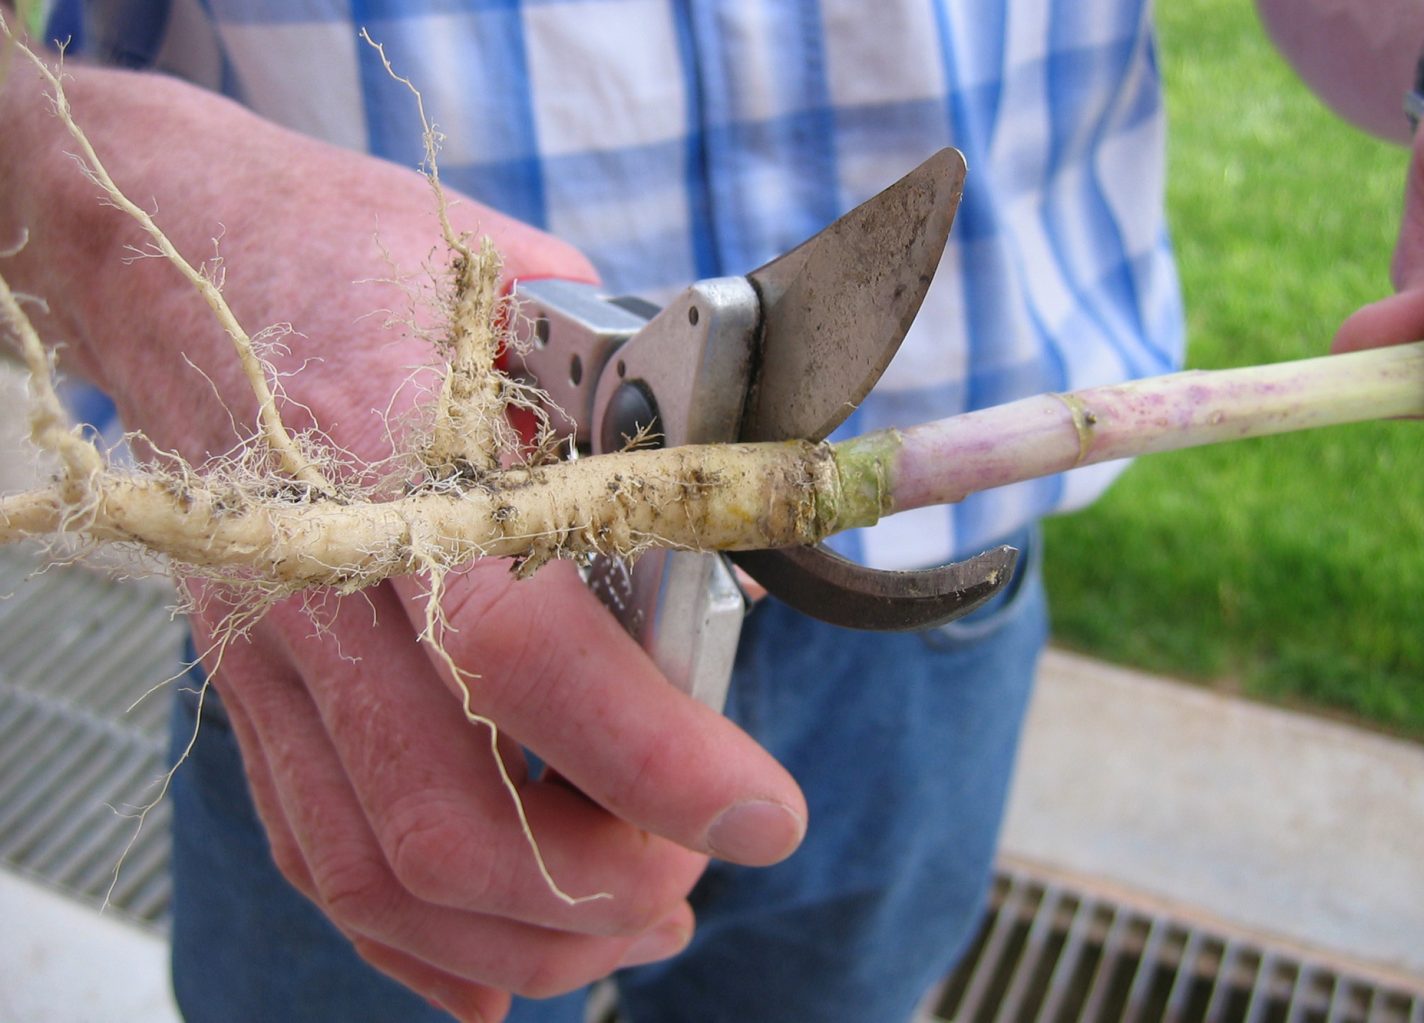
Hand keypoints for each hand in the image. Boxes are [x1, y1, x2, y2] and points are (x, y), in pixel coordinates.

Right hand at [1, 65, 805, 1018]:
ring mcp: (271, 647)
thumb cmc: (369, 261)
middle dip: (601, 884)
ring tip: (631, 928)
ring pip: (379, 865)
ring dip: (522, 935)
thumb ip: (636, 416)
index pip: (524, 648)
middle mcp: (322, 576)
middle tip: (696, 877)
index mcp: (403, 455)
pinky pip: (315, 849)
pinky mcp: (249, 687)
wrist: (186, 257)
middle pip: (446, 810)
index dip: (652, 756)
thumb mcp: (527, 289)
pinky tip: (491, 975)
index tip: (760, 816)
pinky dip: (409, 938)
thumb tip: (729, 547)